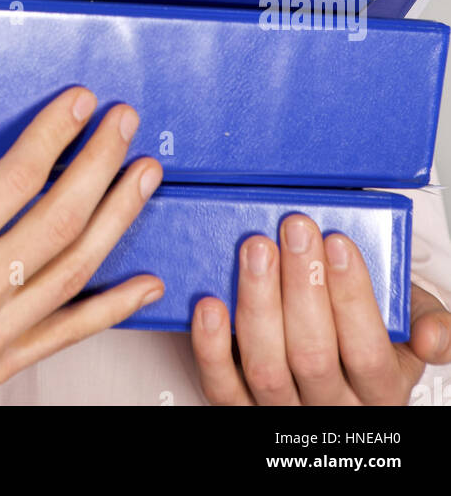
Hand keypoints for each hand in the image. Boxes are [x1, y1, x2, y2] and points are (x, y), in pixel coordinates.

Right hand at [0, 88, 163, 404]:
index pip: (15, 180)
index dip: (53, 135)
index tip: (78, 103)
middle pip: (58, 219)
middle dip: (99, 164)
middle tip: (122, 124)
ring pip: (73, 271)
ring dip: (116, 219)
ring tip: (143, 177)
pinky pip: (65, 333)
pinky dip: (110, 308)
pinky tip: (143, 284)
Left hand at [190, 214, 450, 404]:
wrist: (336, 374)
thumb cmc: (370, 338)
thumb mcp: (409, 325)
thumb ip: (424, 319)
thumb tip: (431, 334)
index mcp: (379, 387)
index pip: (366, 349)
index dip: (351, 295)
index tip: (336, 243)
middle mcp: (331, 405)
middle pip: (312, 355)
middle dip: (300, 284)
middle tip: (293, 230)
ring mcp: (282, 409)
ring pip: (267, 367)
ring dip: (257, 302)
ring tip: (255, 250)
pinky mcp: (240, 407)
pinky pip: (221, 386)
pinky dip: (211, 345)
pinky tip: (212, 304)